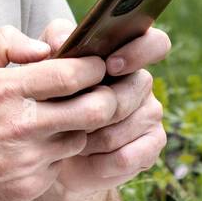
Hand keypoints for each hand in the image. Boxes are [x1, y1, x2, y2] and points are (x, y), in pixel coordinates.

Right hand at [0, 25, 110, 200]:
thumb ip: (5, 43)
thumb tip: (44, 46)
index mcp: (6, 90)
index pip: (69, 74)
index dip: (94, 66)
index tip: (99, 62)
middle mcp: (22, 125)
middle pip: (93, 109)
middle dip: (109, 96)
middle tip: (104, 89)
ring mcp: (29, 159)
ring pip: (82, 138)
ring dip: (83, 126)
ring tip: (69, 116)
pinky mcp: (32, 185)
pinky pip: (62, 164)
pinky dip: (59, 152)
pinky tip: (43, 144)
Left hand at [34, 18, 170, 193]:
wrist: (49, 149)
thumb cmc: (51, 97)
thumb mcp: (46, 63)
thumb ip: (54, 41)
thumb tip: (64, 40)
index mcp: (125, 55)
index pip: (155, 43)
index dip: (139, 52)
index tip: (110, 65)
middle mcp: (141, 82)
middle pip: (135, 88)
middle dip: (97, 106)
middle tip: (70, 115)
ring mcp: (150, 114)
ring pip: (128, 125)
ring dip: (93, 136)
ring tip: (72, 137)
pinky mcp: (151, 146)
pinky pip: (128, 155)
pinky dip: (101, 160)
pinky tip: (86, 158)